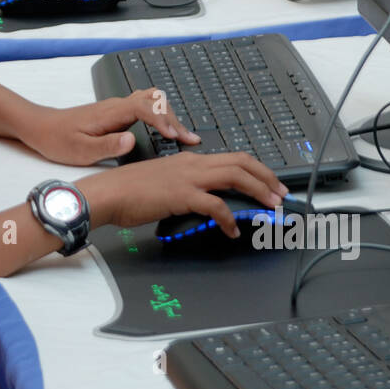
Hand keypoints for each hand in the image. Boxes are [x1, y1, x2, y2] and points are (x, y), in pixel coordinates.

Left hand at [17, 89, 198, 165]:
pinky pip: (145, 107)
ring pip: (151, 100)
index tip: (174, 136)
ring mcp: (117, 107)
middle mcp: (117, 105)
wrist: (41, 127)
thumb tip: (131, 140)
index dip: (162, 119)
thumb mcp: (80, 150)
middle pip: (154, 100)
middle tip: (187, 140)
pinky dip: (160, 116)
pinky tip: (165, 131)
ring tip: (182, 136)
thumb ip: (107, 145)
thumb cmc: (58, 140)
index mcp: (110, 112)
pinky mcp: (116, 113)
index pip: (145, 107)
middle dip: (173, 118)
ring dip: (169, 115)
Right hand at [78, 152, 288, 237]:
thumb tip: (204, 200)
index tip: (269, 183)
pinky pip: (215, 205)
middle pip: (241, 162)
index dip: (257, 170)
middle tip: (281, 194)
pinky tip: (232, 230)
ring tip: (270, 207)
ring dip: (258, 191)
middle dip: (267, 177)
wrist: (108, 193)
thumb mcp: (164, 182)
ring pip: (235, 176)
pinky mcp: (181, 195)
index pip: (232, 158)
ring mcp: (188, 177)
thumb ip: (186, 186)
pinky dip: (229, 218)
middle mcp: (192, 163)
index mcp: (189, 159)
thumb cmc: (129, 190)